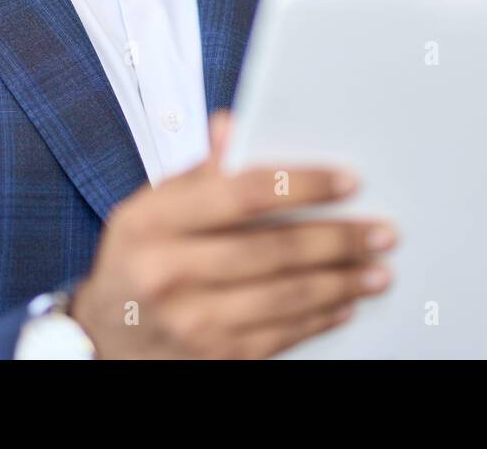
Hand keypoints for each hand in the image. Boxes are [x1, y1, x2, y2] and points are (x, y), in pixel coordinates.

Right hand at [69, 111, 395, 357]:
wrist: (104, 335)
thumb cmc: (138, 257)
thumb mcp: (150, 208)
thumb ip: (198, 172)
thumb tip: (231, 127)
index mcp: (152, 222)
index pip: (241, 193)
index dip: (302, 185)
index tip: (349, 180)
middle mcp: (167, 272)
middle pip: (273, 250)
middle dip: (338, 239)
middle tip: (382, 230)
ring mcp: (190, 322)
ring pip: (286, 298)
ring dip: (341, 283)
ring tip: (377, 268)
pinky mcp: (212, 358)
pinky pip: (280, 335)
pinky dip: (319, 319)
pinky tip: (343, 303)